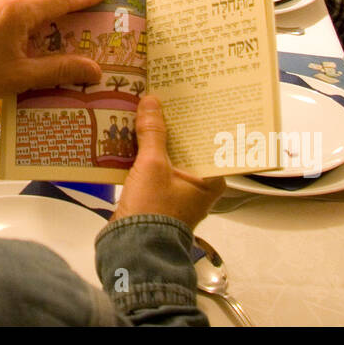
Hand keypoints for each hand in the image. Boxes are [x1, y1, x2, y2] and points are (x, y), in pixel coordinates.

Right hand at [112, 95, 223, 226]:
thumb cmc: (153, 212)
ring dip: (158, 137)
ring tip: (147, 110)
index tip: (187, 97)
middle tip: (164, 97)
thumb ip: (153, 132)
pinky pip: (156, 166)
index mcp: (211, 178)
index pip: (209, 139)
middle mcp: (200, 184)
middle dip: (173, 124)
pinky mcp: (160, 194)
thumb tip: (151, 103)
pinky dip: (147, 152)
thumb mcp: (152, 165)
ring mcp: (179, 190)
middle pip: (187, 145)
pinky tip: (134, 135)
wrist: (132, 247)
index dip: (197, 117)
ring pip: (170, 155)